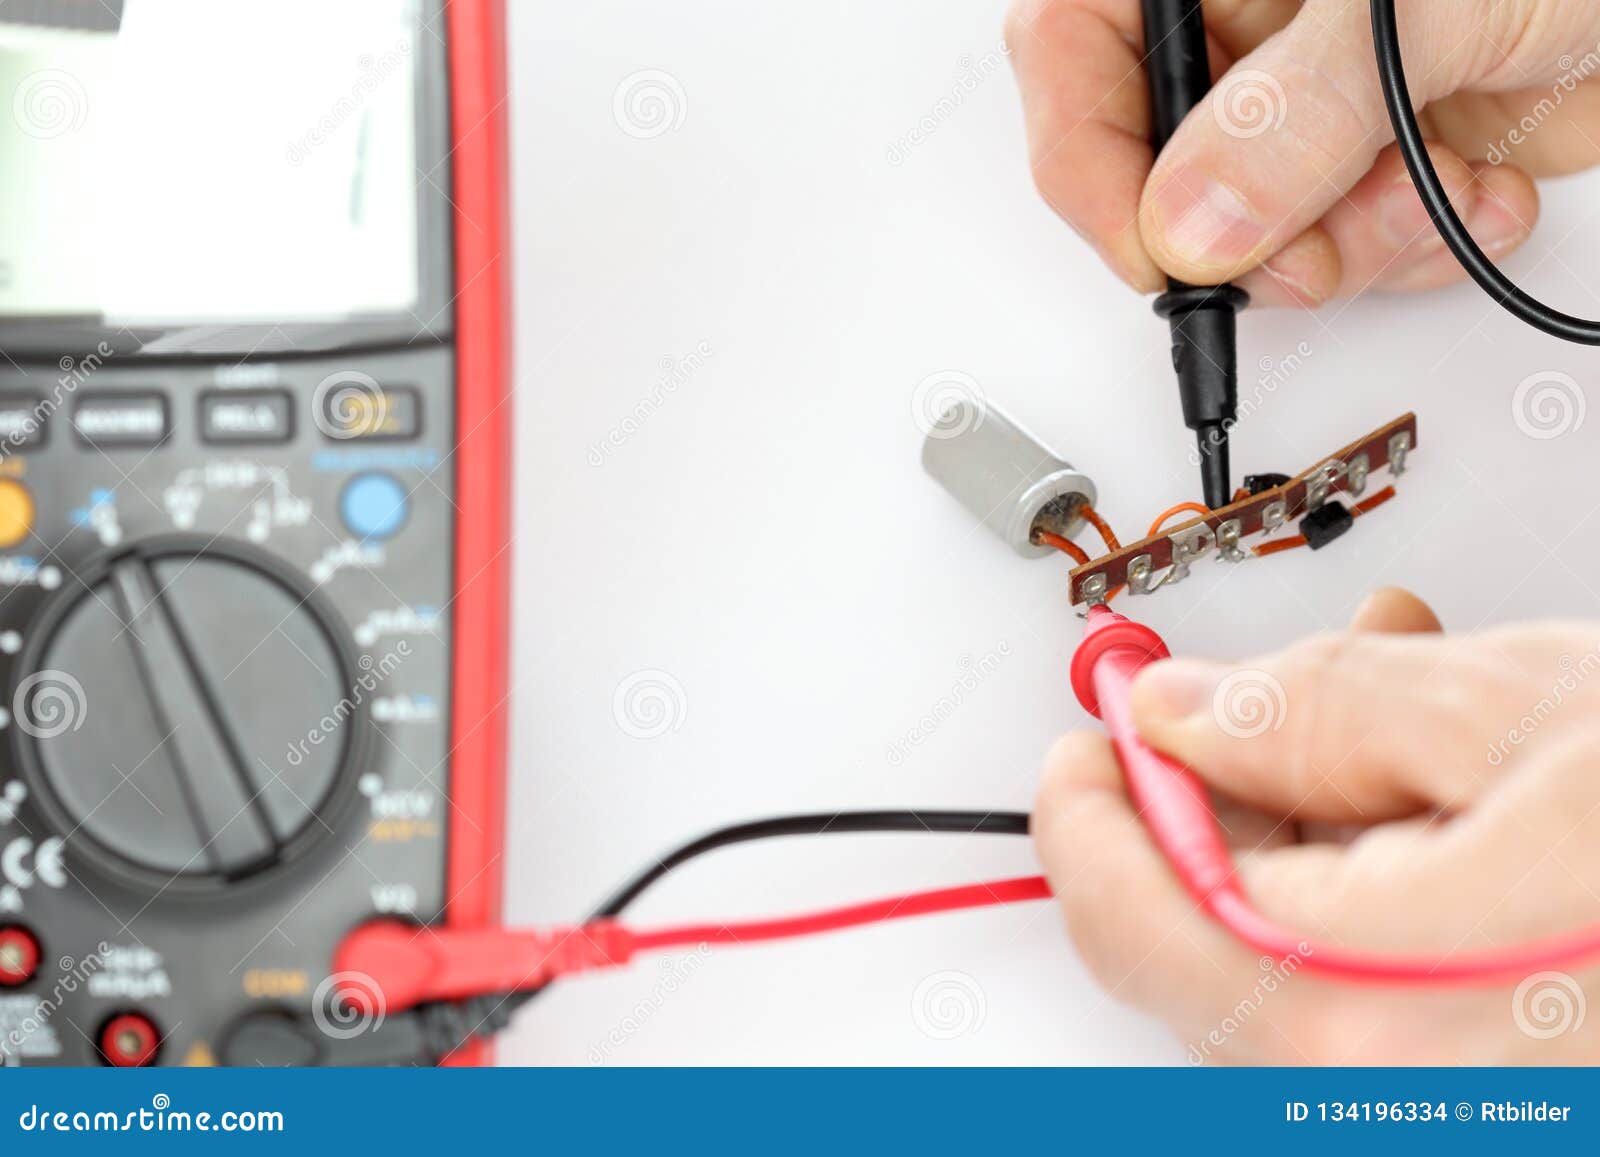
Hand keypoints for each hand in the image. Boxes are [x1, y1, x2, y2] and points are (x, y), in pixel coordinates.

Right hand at [1006, 0, 1599, 303]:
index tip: (1159, 249)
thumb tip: (1191, 219)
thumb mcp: (1430, 4)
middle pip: (1150, 157)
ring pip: (1242, 225)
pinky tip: (1472, 191)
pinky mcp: (1372, 152)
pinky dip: (1405, 250)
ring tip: (1426, 198)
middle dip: (1240, 231)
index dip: (1089, 158)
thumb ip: (1302, 109)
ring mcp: (1309, 92)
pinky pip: (1333, 244)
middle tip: (1306, 250)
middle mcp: (1252, 20)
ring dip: (1340, 250)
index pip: (1072, 46)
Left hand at [1034, 588, 1599, 1063]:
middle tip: (1233, 707)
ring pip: (1290, 955)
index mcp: (1361, 1004)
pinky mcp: (1486, 1077)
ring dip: (1306, 823)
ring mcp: (1440, 1092)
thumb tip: (1185, 713)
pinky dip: (1372, 879)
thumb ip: (1314, 709)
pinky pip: (1371, 982)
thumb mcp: (1508, 719)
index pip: (1129, 917)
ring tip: (1387, 717)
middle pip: (1203, 939)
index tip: (1094, 745)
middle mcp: (1393, 1085)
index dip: (1089, 810)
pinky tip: (1430, 794)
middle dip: (1212, 797)